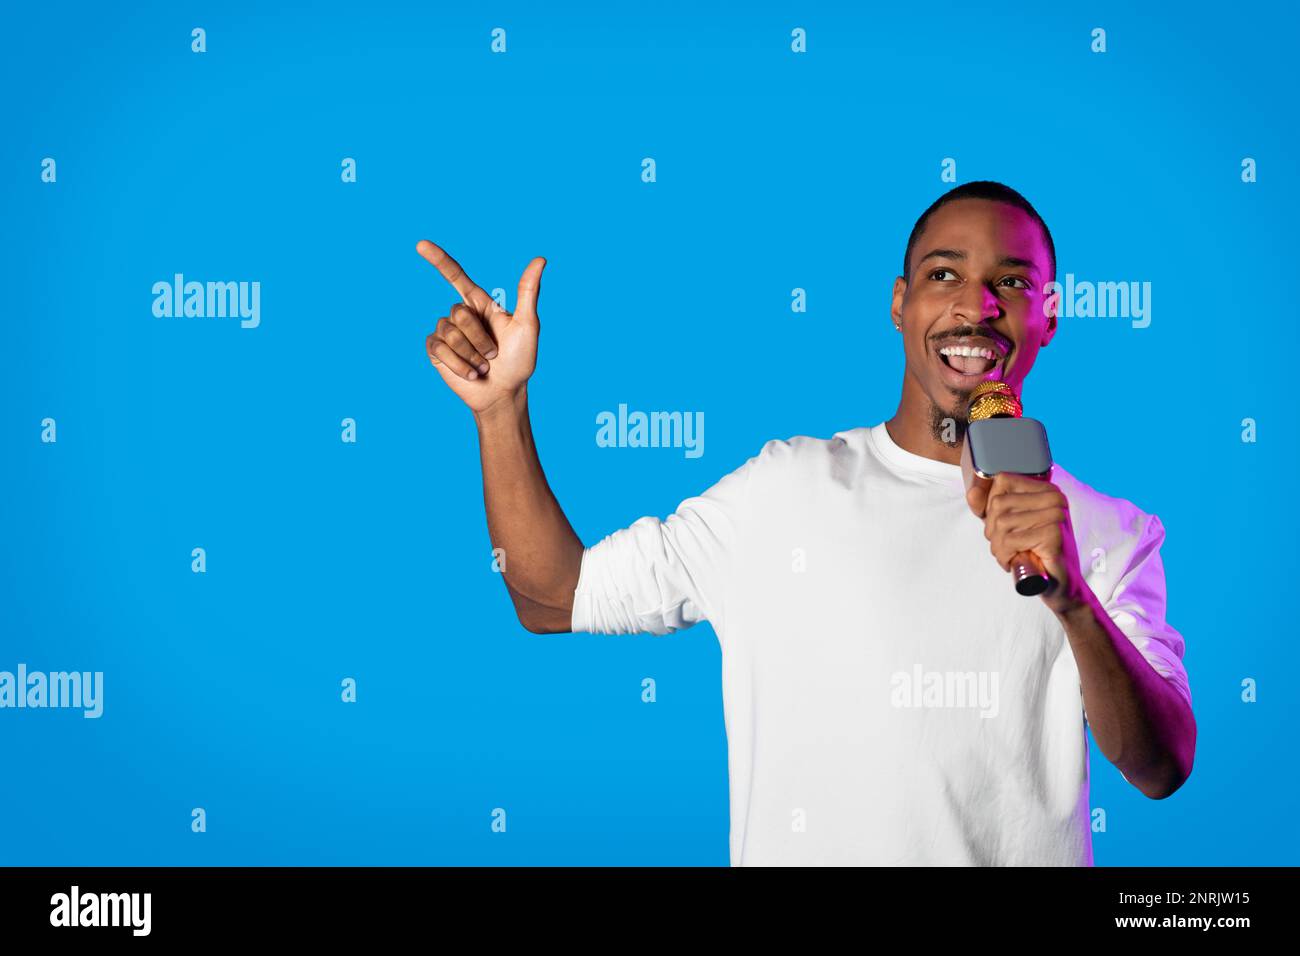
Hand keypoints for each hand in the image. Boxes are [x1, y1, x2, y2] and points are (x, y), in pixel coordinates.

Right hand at [417, 239, 545, 413]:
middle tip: (493, 356)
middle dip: (479, 338)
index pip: (455, 276)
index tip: (421, 245)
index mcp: (480, 305)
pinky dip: (459, 364)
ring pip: (450, 332)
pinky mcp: (437, 352)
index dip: (439, 260)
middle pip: (459, 312)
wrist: (504, 394)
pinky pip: (439, 348)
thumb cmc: (520, 361)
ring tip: (483, 367)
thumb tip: (540, 259)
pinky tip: (470, 374)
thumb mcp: (527, 325)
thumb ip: (528, 292)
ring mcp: (447, 333)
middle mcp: (461, 316)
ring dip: (471, 354)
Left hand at [966, 472, 1089, 614]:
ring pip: (1001, 523)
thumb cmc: (1035, 553)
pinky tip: (1017, 561)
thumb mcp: (1009, 525)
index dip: (991, 505)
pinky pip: (1010, 541)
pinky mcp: (1053, 534)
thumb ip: (989, 507)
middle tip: (1007, 546)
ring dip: (999, 546)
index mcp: (1046, 489)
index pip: (1002, 481)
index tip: (1002, 525)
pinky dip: (1006, 556)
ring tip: (1012, 555)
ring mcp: (1055, 514)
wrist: (1060, 584)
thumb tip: (972, 492)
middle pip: (998, 504)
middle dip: (993, 531)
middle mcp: (1054, 498)